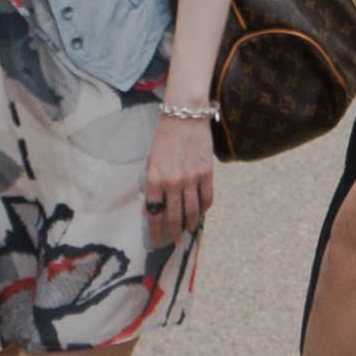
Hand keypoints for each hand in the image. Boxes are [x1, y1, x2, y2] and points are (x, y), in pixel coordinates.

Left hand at [142, 110, 215, 243]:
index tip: (157, 239)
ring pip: (192, 211)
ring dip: (190, 223)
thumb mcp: (150, 162)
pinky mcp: (206, 173)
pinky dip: (204, 208)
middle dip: (174, 231)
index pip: (154, 213)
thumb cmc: (165, 139)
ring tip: (188, 229)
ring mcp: (191, 178)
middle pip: (173, 216)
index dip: (156, 230)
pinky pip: (207, 198)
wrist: (185, 116)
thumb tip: (149, 210)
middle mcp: (172, 182)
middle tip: (174, 239)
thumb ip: (150, 187)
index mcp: (154, 180)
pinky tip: (201, 211)